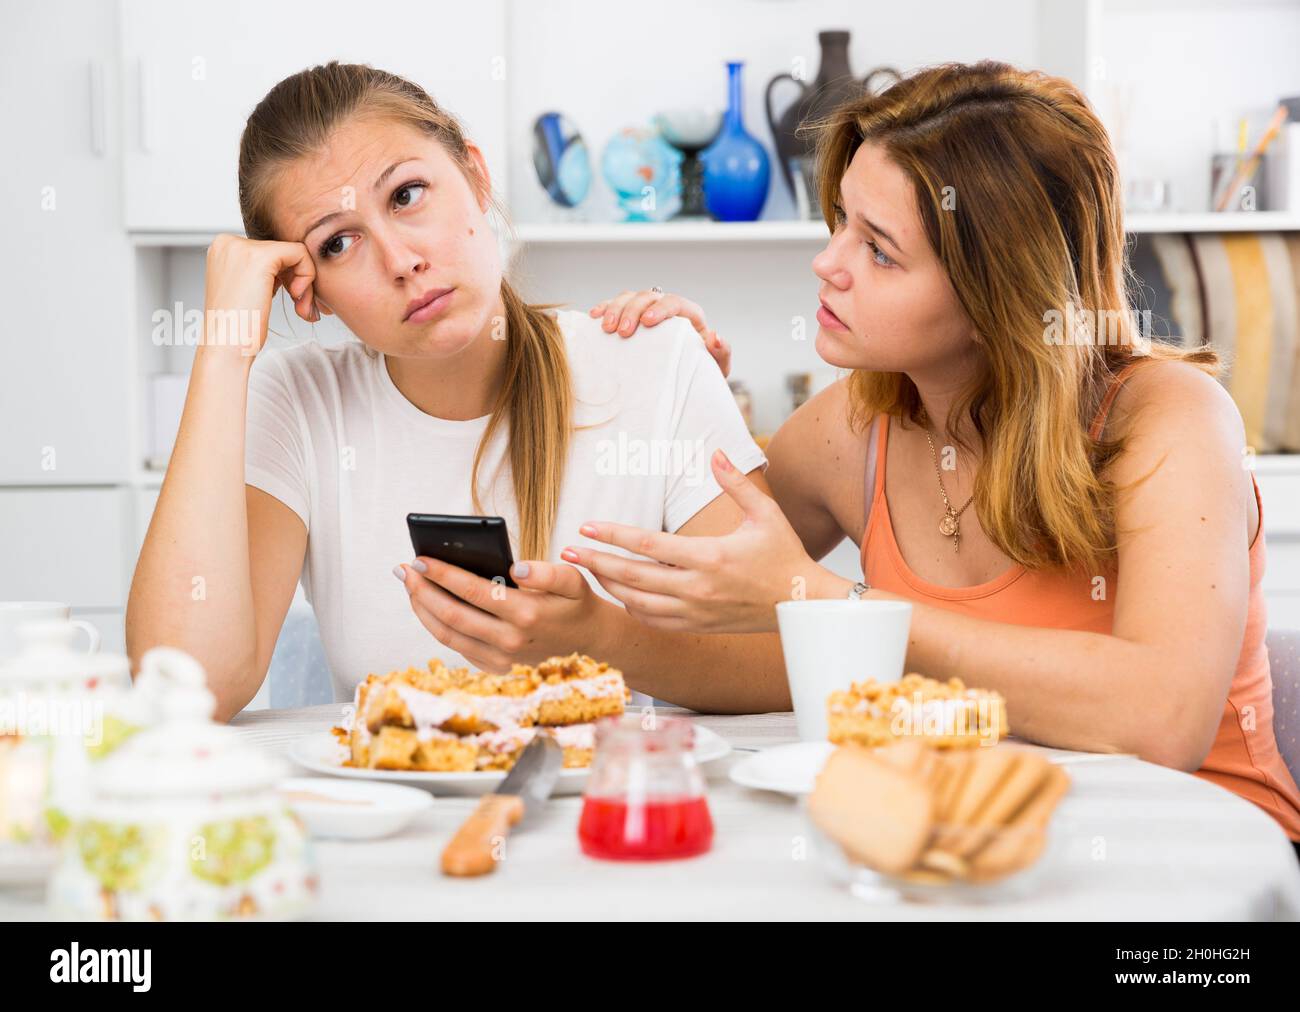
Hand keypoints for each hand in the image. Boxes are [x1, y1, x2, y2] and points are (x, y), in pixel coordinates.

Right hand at [202, 234, 324, 356]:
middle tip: (301, 308)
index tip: (291, 300)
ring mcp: (241, 247)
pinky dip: (308, 276)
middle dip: (298, 281)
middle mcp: (228, 242)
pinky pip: (300, 253)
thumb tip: (290, 264)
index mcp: (223, 248)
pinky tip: (299, 298)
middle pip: (283, 251)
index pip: (270, 251)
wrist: (226, 348)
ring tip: (301, 308)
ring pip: (294, 252)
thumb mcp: (248, 289)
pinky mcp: (261, 257)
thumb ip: (264, 272)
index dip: (287, 277)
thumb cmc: (238, 328)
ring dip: (304, 283)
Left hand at [393, 556, 612, 672]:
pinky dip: (437, 627)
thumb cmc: (575, 604)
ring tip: (410, 586)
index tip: (420, 559)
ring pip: (448, 635)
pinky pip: (458, 648)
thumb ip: (546, 572)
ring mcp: (501, 659)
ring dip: (423, 610)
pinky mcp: (496, 668)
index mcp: (527, 614)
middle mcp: (510, 640)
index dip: (442, 574)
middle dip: (422, 590)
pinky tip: (428, 608)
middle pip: (452, 615)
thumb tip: (515, 567)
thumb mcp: (572, 580)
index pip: (473, 591)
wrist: (589, 642)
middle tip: (404, 569)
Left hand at [561, 450, 847, 632]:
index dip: (612, 534)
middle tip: (567, 551)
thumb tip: (716, 452)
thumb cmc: (784, 554)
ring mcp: (694, 612)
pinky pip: (651, 620)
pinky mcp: (696, 626)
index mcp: (709, 556)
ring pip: (635, 602)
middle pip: (630, 576)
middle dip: (595, 562)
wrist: (801, 604)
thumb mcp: (765, 513)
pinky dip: (630, 606)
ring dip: (608, 585)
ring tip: (588, 568)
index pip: (647, 545)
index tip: (586, 525)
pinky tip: (619, 592)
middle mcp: (697, 587)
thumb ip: (735, 483)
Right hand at [589, 289, 730, 376]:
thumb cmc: (700, 374)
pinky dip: (605, 307)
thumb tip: (715, 336)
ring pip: (629, 297)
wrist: (684, 383)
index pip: (675, 302)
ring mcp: (647, 312)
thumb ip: (721, 353)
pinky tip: (594, 317)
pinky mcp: (631, 319)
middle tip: (621, 332)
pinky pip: (616, 305)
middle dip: (632, 310)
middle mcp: (667, 309)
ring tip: (605, 327)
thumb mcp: (715, 369)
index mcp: (690, 316)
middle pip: (648, 296)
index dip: (660, 308)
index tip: (647, 323)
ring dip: (615, 308)